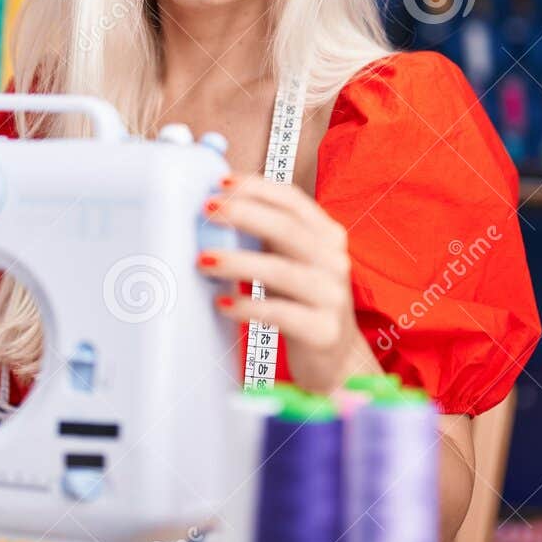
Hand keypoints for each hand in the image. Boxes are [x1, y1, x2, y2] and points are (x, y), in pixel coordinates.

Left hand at [197, 173, 380, 394]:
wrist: (337, 358)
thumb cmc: (304, 303)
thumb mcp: (293, 262)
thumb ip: (267, 238)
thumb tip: (216, 210)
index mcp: (328, 236)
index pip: (294, 201)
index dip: (258, 188)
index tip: (221, 182)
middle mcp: (335, 261)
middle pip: (288, 229)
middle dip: (244, 215)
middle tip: (207, 211)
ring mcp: (332, 297)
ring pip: (282, 271)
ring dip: (238, 262)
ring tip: (203, 260)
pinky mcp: (323, 331)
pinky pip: (281, 314)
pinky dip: (249, 306)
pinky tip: (223, 304)